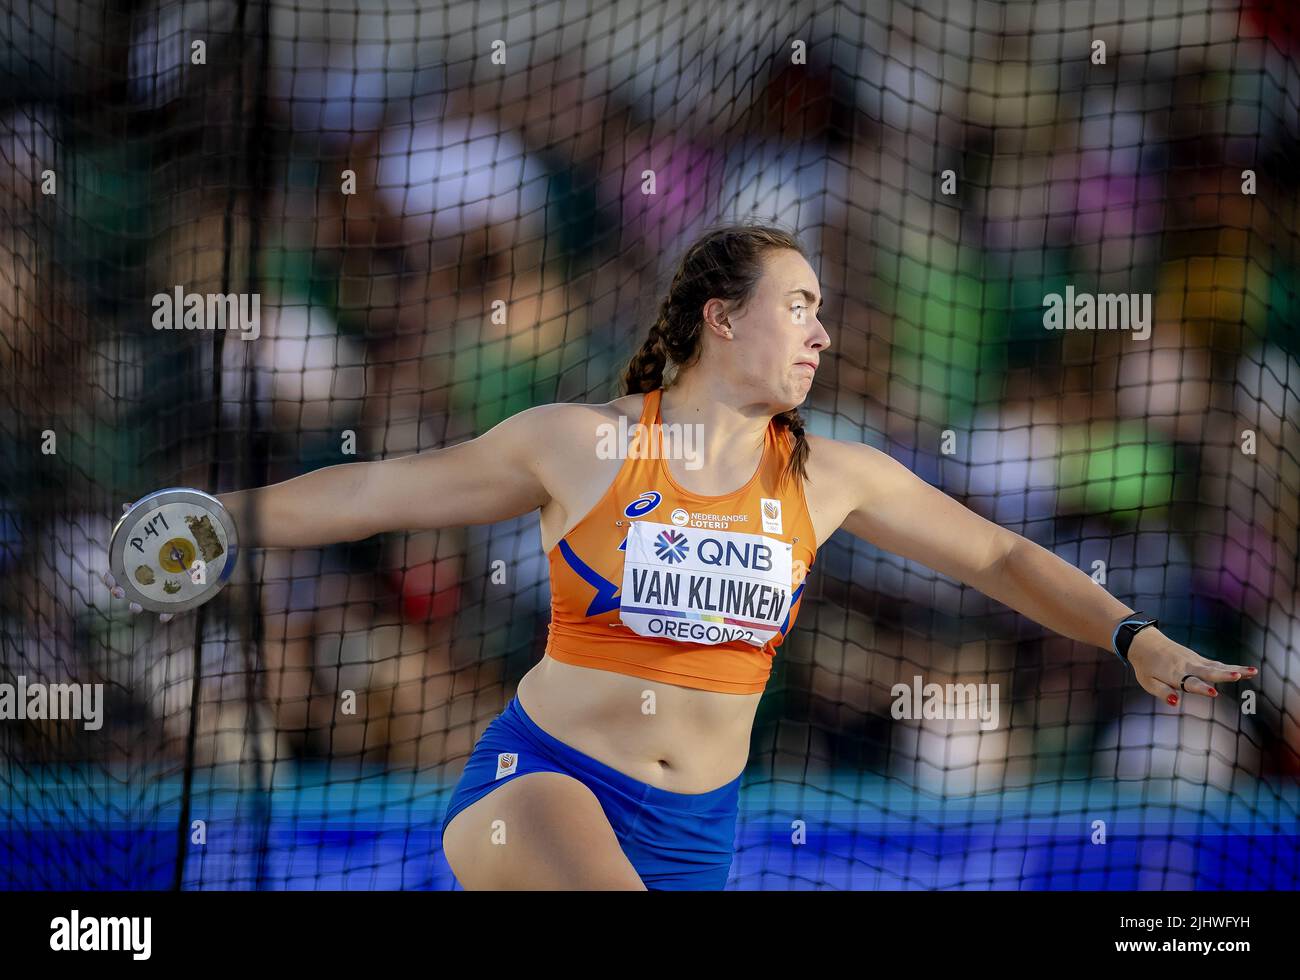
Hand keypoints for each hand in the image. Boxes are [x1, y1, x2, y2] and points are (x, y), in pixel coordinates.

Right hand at [103, 501, 174, 622]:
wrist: (204, 537)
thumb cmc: (176, 530)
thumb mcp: (159, 521)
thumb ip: (142, 515)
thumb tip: (126, 505)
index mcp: (136, 561)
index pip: (116, 572)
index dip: (110, 578)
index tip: (111, 580)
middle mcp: (145, 576)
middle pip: (126, 588)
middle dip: (120, 592)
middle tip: (121, 594)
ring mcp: (160, 586)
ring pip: (144, 601)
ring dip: (137, 606)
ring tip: (137, 608)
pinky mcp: (178, 594)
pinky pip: (170, 608)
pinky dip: (166, 614)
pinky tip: (165, 618)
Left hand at [1127, 629, 1256, 705]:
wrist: (1144, 642)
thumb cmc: (1146, 667)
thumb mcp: (1148, 682)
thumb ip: (1162, 692)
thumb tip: (1175, 703)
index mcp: (1175, 674)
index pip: (1190, 683)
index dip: (1202, 689)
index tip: (1214, 693)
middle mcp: (1187, 666)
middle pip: (1208, 671)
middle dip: (1224, 675)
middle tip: (1240, 675)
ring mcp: (1194, 660)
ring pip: (1217, 666)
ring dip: (1236, 668)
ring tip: (1253, 671)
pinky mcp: (1198, 658)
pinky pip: (1217, 663)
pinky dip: (1231, 666)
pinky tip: (1247, 670)